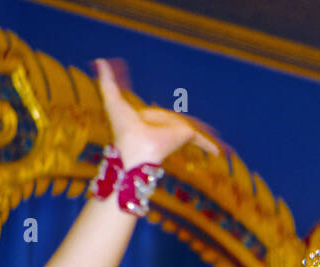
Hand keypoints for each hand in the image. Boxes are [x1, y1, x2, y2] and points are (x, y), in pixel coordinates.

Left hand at [96, 58, 219, 167]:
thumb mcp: (113, 98)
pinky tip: (219, 153)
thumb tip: (100, 60)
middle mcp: (166, 125)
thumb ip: (108, 80)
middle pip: (179, 121)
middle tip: (195, 125)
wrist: (136, 145)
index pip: (157, 112)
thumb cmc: (123, 126)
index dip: (167, 112)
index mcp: (150, 118)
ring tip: (216, 138)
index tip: (168, 109)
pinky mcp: (187, 135)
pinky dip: (211, 146)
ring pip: (194, 129)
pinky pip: (202, 140)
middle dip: (186, 125)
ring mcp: (177, 131)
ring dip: (205, 134)